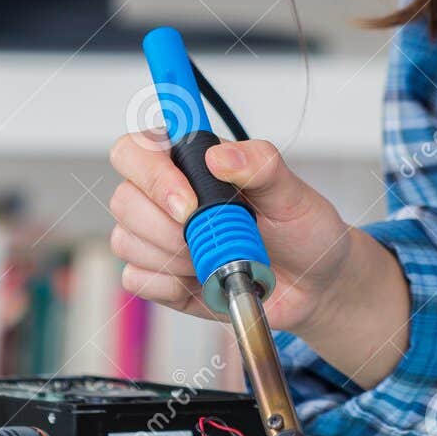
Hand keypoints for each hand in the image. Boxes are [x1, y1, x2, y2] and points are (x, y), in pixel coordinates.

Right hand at [108, 131, 352, 334]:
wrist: (312, 285)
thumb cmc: (301, 230)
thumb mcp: (293, 193)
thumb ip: (261, 165)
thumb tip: (220, 156)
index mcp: (190, 161)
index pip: (136, 149)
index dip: (152, 175)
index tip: (189, 205)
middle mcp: (165, 194)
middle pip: (124, 199)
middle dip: (166, 228)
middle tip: (210, 239)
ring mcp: (157, 237)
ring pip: (125, 242)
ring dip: (174, 258)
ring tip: (217, 259)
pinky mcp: (159, 277)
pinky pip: (137, 280)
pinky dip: (171, 286)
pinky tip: (203, 282)